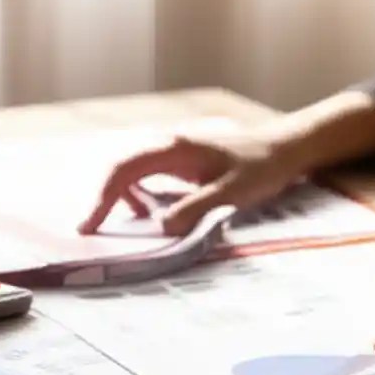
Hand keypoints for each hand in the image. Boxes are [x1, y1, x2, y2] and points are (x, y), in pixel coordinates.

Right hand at [78, 130, 306, 235]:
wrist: (284, 147)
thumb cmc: (261, 167)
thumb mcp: (231, 193)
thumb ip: (197, 209)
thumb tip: (162, 228)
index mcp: (175, 149)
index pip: (125, 171)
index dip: (103, 198)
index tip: (90, 226)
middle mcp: (168, 145)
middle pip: (121, 168)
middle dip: (104, 198)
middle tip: (93, 230)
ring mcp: (174, 151)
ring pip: (133, 171)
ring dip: (123, 196)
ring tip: (132, 223)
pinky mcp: (182, 160)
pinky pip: (148, 175)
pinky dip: (140, 194)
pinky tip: (151, 211)